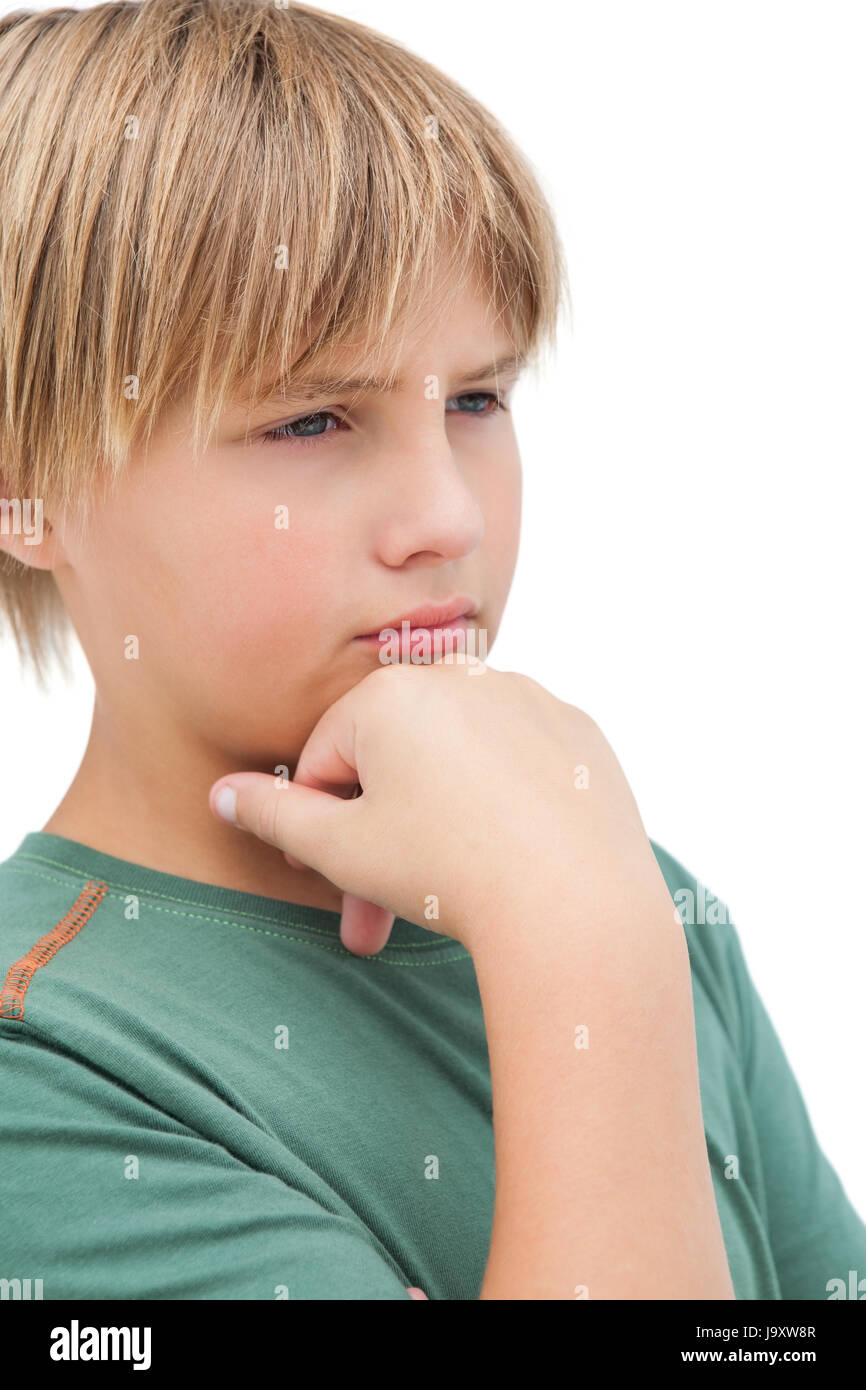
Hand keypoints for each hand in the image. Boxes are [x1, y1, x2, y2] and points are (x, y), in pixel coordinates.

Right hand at [209, 662, 666, 956]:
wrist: (574, 905)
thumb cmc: (445, 873)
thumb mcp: (339, 850)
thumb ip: (273, 814)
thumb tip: (222, 792)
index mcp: (389, 693)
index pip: (327, 757)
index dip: (322, 825)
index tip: (337, 878)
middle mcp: (459, 675)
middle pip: (396, 759)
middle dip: (381, 837)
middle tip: (377, 914)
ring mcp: (527, 696)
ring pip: (457, 758)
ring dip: (441, 815)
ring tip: (449, 884)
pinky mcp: (576, 729)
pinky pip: (519, 760)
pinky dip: (505, 800)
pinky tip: (509, 854)